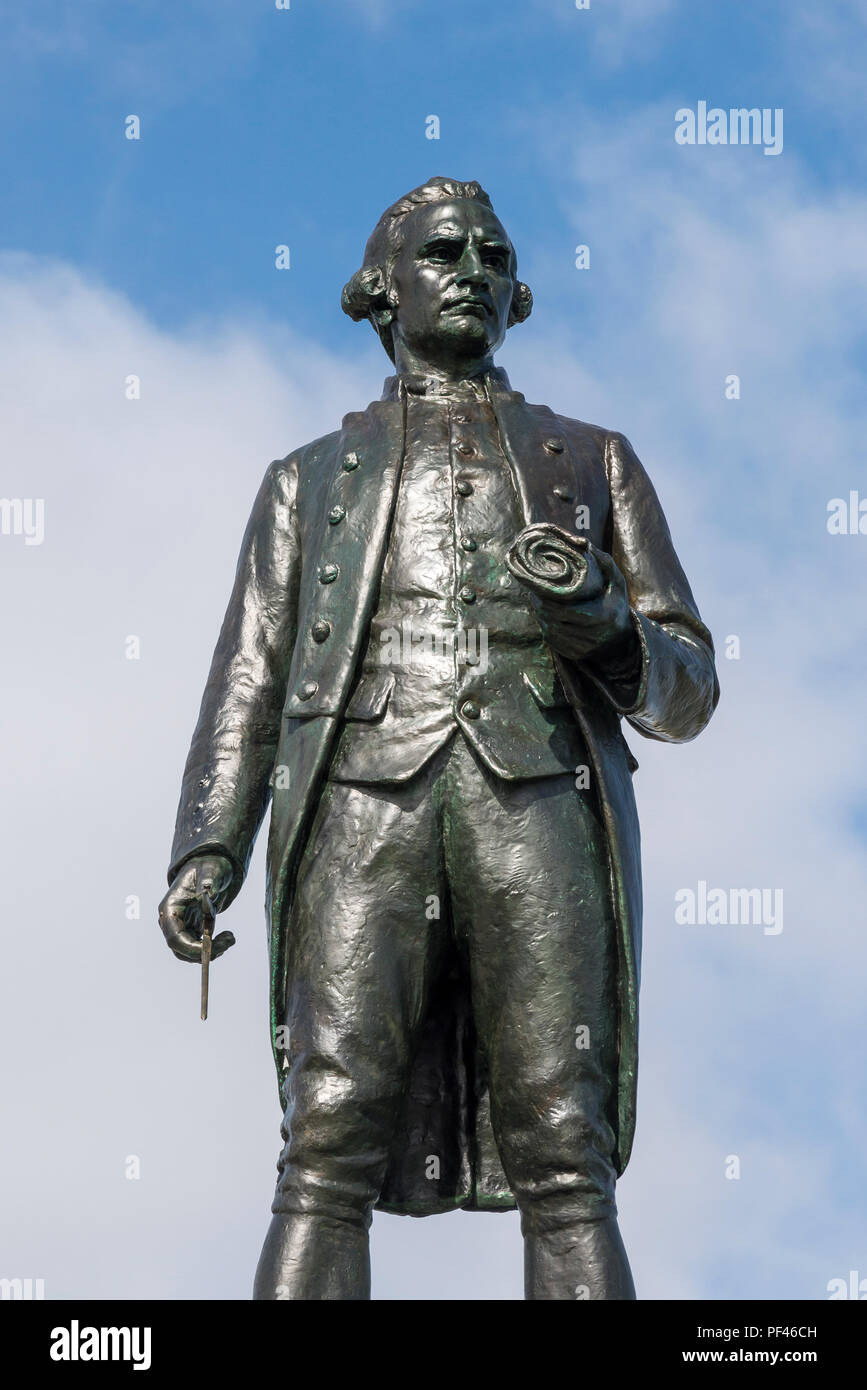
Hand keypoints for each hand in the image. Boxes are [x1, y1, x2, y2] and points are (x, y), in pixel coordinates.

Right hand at [158, 853, 235, 963]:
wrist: (210, 867)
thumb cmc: (209, 867)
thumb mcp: (211, 870)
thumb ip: (208, 882)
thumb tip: (207, 895)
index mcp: (170, 907)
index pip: (174, 938)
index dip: (190, 948)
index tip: (212, 949)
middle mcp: (171, 920)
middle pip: (180, 949)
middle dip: (203, 952)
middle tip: (228, 942)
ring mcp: (180, 926)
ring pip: (189, 952)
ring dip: (210, 952)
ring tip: (230, 939)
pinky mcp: (191, 929)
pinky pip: (198, 947)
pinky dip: (212, 948)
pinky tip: (227, 938)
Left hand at [529, 542, 634, 664]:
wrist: (622, 640)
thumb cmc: (616, 605)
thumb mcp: (616, 583)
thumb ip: (604, 563)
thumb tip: (584, 543)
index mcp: (601, 616)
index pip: (564, 609)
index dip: (547, 599)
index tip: (539, 587)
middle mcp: (591, 635)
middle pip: (553, 619)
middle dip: (540, 605)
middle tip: (533, 592)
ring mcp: (581, 647)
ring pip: (549, 629)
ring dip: (541, 616)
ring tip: (536, 602)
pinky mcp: (572, 654)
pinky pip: (552, 640)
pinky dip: (546, 627)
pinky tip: (544, 616)